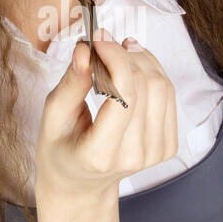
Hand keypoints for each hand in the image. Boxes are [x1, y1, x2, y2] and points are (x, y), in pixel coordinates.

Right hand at [35, 27, 178, 200]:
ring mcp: (155, 154)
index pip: (124, 96)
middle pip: (147, 86)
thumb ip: (71, 82)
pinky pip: (169, 96)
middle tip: (104, 46)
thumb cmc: (62, 148)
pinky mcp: (168, 147)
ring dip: (140, 61)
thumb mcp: (53, 116)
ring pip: (162, 86)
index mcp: (100, 154)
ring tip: (118, 55)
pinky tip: (132, 71)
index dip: (115, 58)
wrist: (80, 183)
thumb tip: (87, 49)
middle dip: (125, 55)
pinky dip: (152, 74)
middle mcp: (134, 156)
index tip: (98, 38)